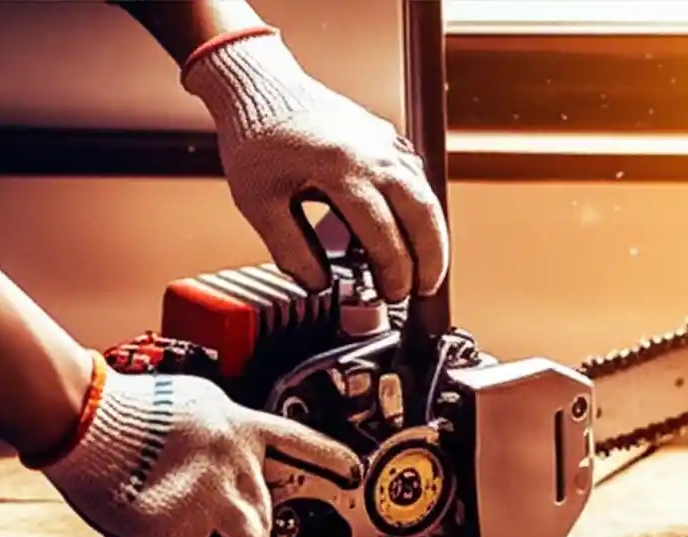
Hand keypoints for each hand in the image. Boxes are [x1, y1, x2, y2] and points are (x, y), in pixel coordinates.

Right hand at [31, 352, 361, 536]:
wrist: (94, 421)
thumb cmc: (133, 405)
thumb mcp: (195, 401)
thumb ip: (218, 425)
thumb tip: (224, 440)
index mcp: (239, 427)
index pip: (299, 440)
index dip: (330, 456)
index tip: (354, 469)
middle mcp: (235, 464)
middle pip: (269, 504)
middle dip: (271, 527)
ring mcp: (213, 499)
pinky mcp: (182, 528)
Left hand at [181, 27, 447, 302]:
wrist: (262, 88)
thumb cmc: (257, 140)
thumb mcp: (259, 204)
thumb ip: (291, 250)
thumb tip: (320, 285)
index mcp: (342, 169)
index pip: (383, 234)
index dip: (393, 272)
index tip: (391, 296)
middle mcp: (374, 154)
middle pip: (423, 215)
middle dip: (430, 261)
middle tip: (422, 292)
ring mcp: (386, 143)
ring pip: (427, 198)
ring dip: (430, 238)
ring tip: (422, 272)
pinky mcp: (389, 139)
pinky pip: (417, 181)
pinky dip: (420, 213)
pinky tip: (409, 236)